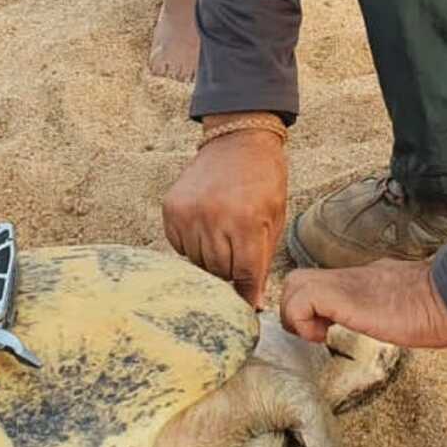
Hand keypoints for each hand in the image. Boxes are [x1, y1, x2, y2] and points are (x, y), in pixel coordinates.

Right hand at [163, 123, 287, 307]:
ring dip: (211, 260)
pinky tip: (207, 227)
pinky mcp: (172, 209)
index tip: (247, 306)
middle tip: (237, 258)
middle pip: (219, 272)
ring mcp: (189, 213)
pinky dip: (193, 245)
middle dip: (231, 272)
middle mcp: (214, 219)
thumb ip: (263, 260)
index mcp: (246, 221)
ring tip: (224, 239)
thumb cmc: (264, 180)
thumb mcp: (274, 217)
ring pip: (198, 262)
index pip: (244, 274)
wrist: (238, 140)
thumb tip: (253, 301)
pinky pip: (180, 246)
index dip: (247, 293)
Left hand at [281, 258, 446, 347]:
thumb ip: (392, 307)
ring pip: (293, 284)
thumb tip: (395, 317)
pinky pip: (303, 300)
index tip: (324, 332)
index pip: (321, 282)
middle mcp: (351, 276)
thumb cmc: (440, 308)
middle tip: (317, 334)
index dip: (311, 308)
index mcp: (366, 280)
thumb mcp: (408, 306)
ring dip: (297, 315)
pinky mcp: (344, 297)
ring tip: (320, 336)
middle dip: (295, 310)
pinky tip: (324, 337)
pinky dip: (303, 321)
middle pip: (297, 278)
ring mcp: (347, 283)